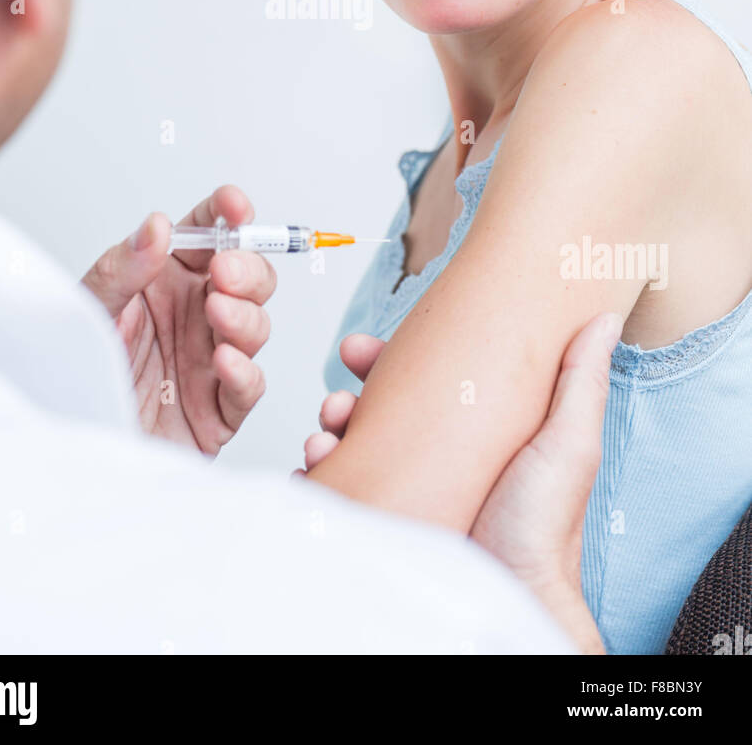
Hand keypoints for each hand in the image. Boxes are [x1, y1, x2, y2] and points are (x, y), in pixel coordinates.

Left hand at [82, 185, 274, 452]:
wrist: (68, 438)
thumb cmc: (77, 371)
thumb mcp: (89, 310)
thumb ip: (122, 268)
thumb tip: (158, 225)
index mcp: (167, 279)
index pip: (209, 233)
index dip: (229, 214)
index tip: (237, 207)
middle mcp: (196, 313)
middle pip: (250, 276)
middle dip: (248, 268)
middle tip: (224, 273)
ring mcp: (211, 358)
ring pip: (257, 325)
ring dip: (245, 315)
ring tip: (217, 313)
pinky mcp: (219, 408)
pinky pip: (249, 386)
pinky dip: (244, 372)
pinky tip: (224, 361)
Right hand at [298, 315, 619, 653]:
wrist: (514, 597)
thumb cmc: (545, 531)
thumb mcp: (568, 444)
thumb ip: (581, 382)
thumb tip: (602, 320)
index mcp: (475, 430)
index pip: (423, 381)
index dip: (388, 361)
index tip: (362, 348)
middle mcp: (438, 458)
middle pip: (378, 411)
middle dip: (348, 398)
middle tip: (339, 401)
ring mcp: (411, 491)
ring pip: (354, 447)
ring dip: (330, 434)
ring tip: (327, 439)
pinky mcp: (388, 523)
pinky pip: (342, 493)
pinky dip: (321, 480)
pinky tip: (315, 474)